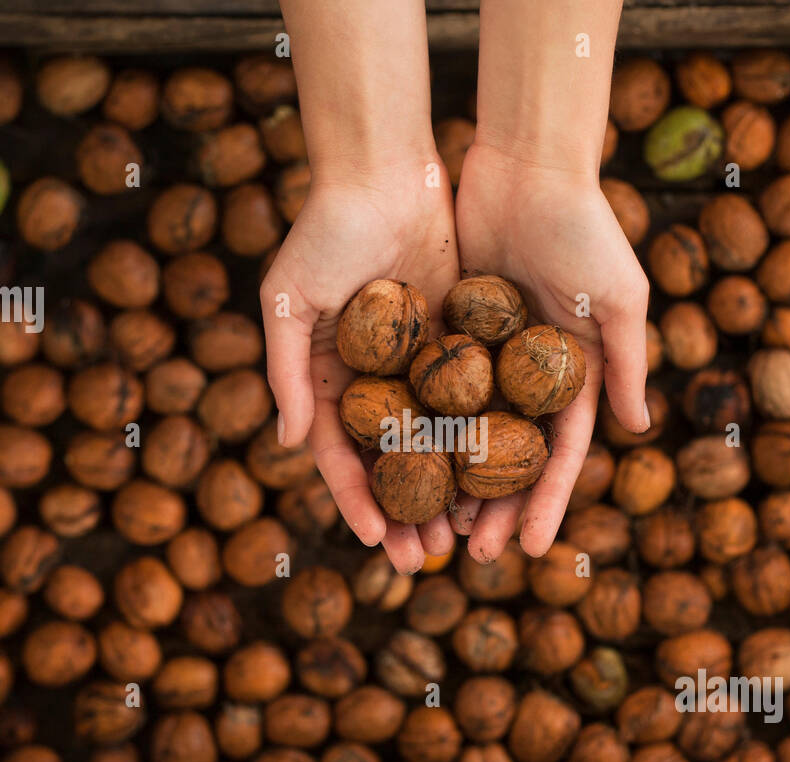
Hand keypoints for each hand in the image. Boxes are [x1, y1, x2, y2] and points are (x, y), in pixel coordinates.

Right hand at [259, 159, 460, 573]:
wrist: (385, 170)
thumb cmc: (324, 231)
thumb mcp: (288, 299)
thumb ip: (288, 371)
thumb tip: (288, 444)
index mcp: (331, 380)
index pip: (342, 456)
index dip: (358, 501)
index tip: (378, 542)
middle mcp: (377, 382)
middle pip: (394, 465)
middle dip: (408, 516)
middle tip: (427, 562)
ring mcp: (422, 366)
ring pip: (440, 445)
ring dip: (450, 494)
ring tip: (467, 540)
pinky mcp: (462, 342)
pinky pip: (475, 403)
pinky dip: (484, 442)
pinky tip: (502, 481)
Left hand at [453, 141, 650, 560]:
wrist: (525, 164)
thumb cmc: (583, 229)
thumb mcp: (616, 299)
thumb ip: (626, 364)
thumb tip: (637, 433)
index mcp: (574, 375)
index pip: (558, 455)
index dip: (544, 504)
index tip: (527, 549)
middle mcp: (528, 373)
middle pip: (505, 456)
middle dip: (490, 507)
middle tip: (466, 554)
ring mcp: (486, 355)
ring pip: (461, 432)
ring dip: (447, 480)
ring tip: (426, 525)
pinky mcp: (447, 329)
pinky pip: (427, 387)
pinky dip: (415, 426)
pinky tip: (395, 464)